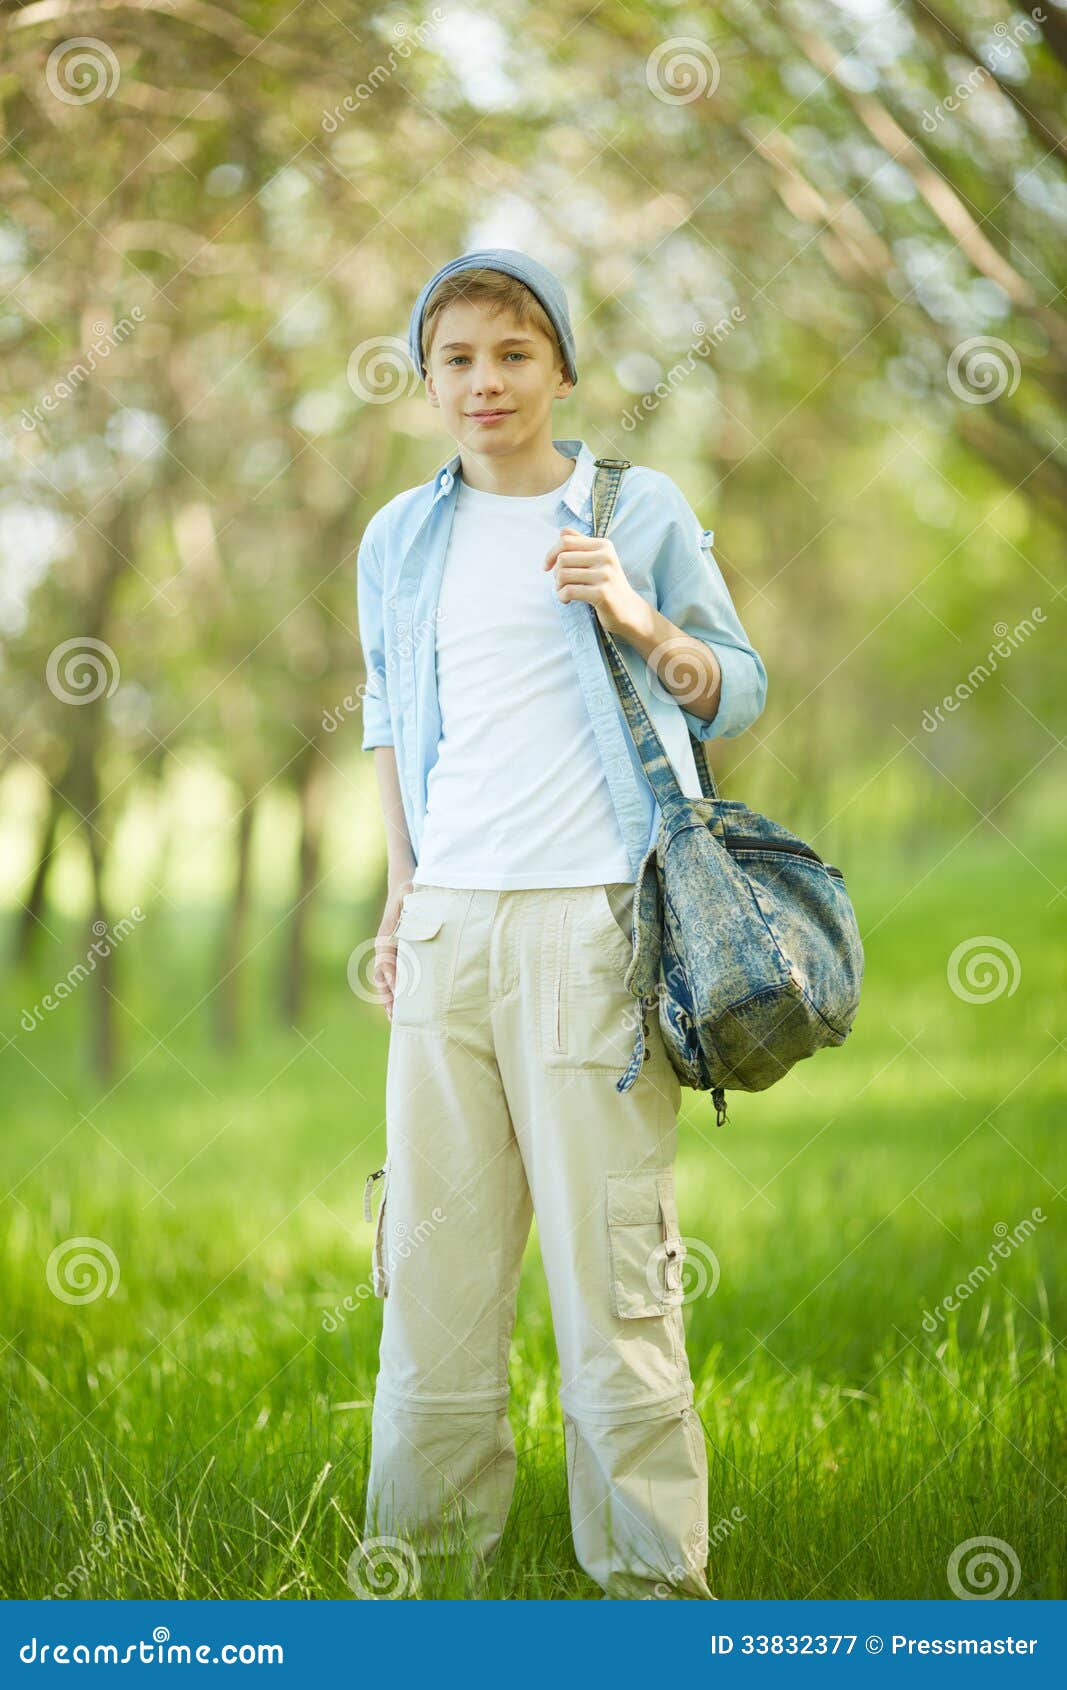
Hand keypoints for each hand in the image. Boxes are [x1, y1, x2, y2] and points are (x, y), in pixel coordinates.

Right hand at [373, 879, 413, 1019]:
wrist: (404, 889)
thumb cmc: (410, 891)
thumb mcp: (411, 892)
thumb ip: (413, 901)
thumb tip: (419, 912)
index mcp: (387, 933)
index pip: (386, 957)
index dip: (390, 972)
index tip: (396, 987)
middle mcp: (385, 946)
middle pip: (383, 974)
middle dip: (388, 994)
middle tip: (394, 1013)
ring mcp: (390, 953)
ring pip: (386, 980)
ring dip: (390, 999)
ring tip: (396, 1019)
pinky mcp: (398, 957)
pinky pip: (394, 978)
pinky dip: (395, 994)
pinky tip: (401, 1011)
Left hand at [543, 527, 650, 640]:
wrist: (628, 609)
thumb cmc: (607, 584)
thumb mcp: (598, 560)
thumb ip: (581, 545)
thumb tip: (562, 531)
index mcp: (603, 545)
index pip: (566, 541)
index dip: (551, 554)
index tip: (547, 566)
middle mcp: (606, 557)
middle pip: (562, 558)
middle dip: (555, 573)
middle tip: (561, 583)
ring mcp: (605, 575)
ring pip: (563, 575)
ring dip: (558, 586)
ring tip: (565, 592)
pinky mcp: (602, 593)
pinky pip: (569, 591)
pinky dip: (562, 597)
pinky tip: (567, 600)